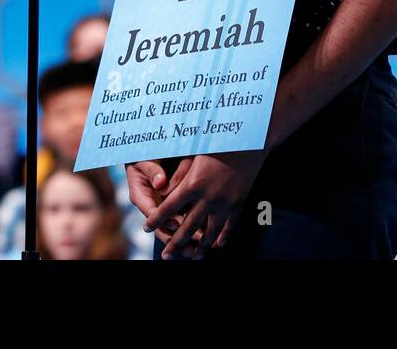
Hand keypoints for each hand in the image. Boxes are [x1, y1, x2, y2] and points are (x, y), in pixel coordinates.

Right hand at [125, 159, 192, 244]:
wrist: (149, 151)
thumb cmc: (147, 154)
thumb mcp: (146, 160)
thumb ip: (153, 170)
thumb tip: (160, 183)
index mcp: (140, 195)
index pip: (151, 212)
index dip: (163, 220)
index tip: (176, 225)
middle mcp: (150, 205)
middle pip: (161, 227)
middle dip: (176, 239)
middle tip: (189, 249)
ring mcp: (162, 207)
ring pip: (172, 227)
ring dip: (186, 238)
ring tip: (199, 249)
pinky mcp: (173, 205)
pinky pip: (181, 219)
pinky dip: (191, 227)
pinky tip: (205, 236)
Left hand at [145, 150, 265, 258]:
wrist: (250, 140)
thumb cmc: (218, 143)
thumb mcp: (194, 154)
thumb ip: (180, 174)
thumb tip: (163, 190)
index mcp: (193, 184)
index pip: (168, 208)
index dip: (155, 219)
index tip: (146, 227)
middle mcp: (207, 198)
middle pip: (186, 228)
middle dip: (174, 243)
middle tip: (166, 255)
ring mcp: (225, 203)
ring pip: (209, 233)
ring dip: (199, 247)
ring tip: (192, 256)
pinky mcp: (239, 204)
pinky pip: (229, 227)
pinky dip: (223, 238)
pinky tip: (217, 245)